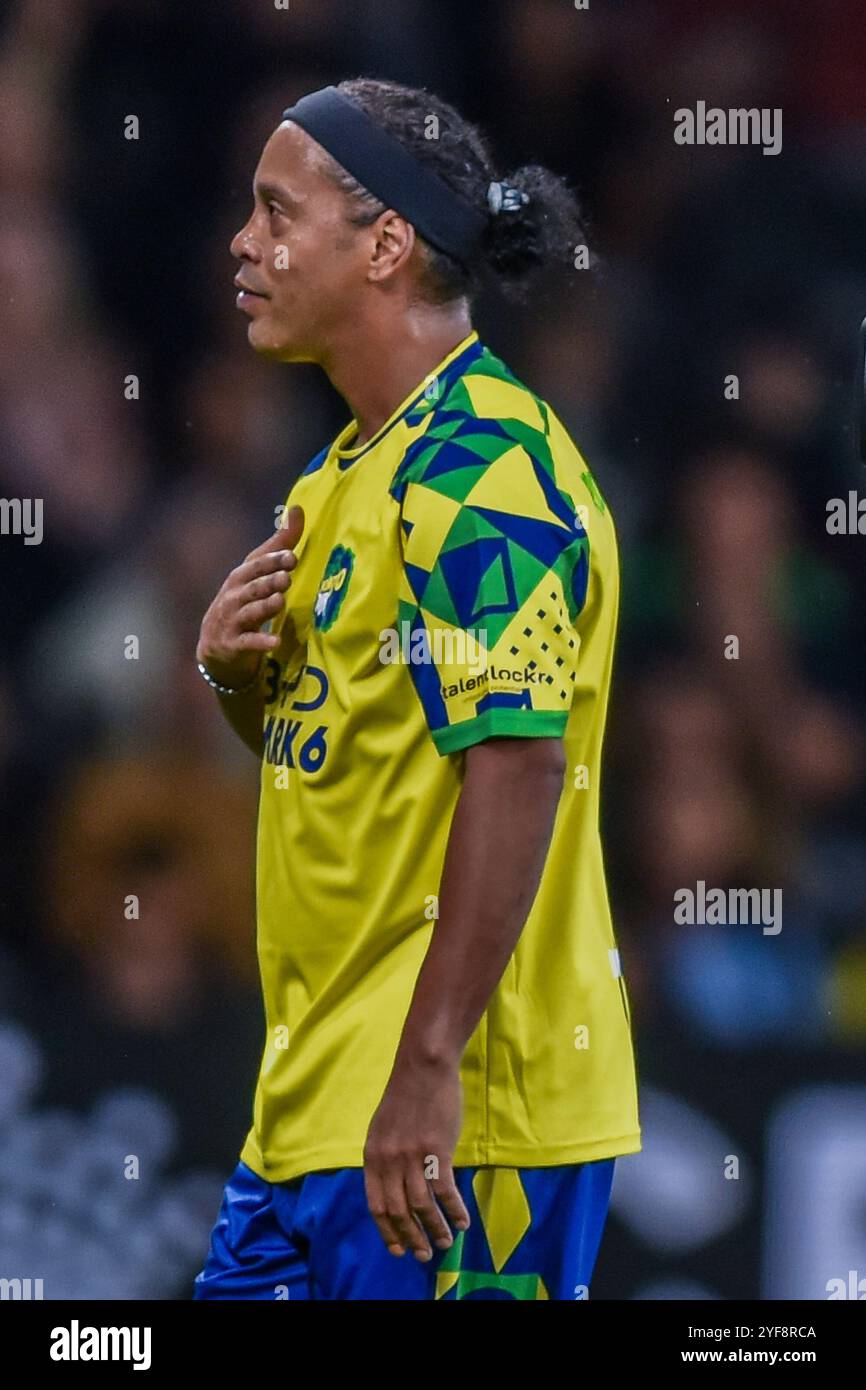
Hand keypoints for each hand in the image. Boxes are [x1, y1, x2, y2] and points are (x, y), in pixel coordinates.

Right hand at [196, 505, 304, 688]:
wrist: (216, 646)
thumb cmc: (243, 601)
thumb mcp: (257, 574)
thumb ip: (279, 544)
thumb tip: (298, 509)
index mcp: (240, 577)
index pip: (256, 564)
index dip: (272, 559)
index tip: (292, 555)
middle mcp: (234, 596)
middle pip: (253, 587)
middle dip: (269, 581)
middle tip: (286, 578)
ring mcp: (232, 621)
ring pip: (251, 612)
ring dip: (265, 606)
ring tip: (280, 601)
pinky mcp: (234, 644)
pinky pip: (249, 642)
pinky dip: (262, 642)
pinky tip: (276, 642)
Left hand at [363, 1055, 470, 1261]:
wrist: (423, 1067)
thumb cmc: (407, 1095)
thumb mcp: (384, 1128)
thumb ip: (387, 1158)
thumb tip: (398, 1187)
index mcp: (372, 1156)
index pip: (376, 1205)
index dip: (387, 1232)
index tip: (398, 1251)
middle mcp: (388, 1160)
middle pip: (398, 1211)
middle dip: (412, 1238)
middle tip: (426, 1255)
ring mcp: (411, 1156)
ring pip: (421, 1206)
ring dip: (435, 1229)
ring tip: (446, 1243)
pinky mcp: (436, 1150)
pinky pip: (444, 1191)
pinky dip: (454, 1210)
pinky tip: (463, 1221)